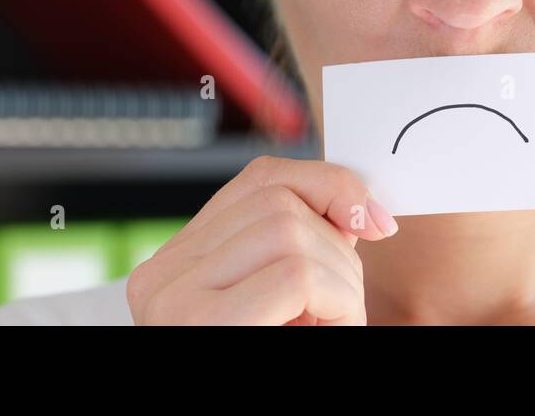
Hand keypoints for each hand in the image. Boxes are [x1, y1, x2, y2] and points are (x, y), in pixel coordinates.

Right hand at [126, 155, 398, 324]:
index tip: (375, 221)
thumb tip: (362, 205)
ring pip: (290, 232)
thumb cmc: (276, 356)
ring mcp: (171, 300)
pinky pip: (296, 274)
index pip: (260, 180)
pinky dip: (337, 301)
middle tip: (343, 303)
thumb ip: (302, 245)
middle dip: (337, 245)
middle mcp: (160, 277)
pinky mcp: (198, 323)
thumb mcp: (288, 302)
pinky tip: (328, 331)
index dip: (329, 185)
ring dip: (341, 279)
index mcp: (176, 264)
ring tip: (329, 323)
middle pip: (277, 203)